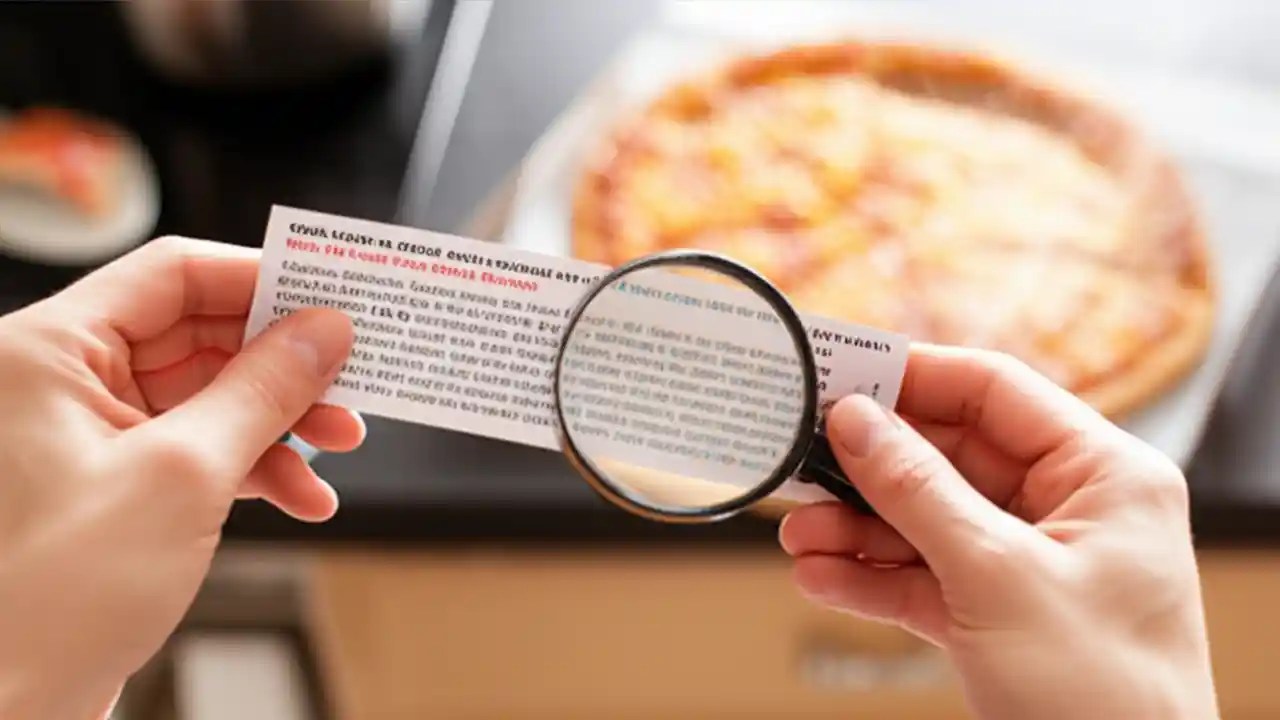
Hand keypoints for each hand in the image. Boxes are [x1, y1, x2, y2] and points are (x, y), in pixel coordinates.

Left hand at [0, 237, 360, 719]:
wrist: (7, 706)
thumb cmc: (53, 595)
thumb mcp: (184, 475)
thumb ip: (263, 390)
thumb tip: (325, 332)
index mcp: (47, 350)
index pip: (171, 275)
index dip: (260, 279)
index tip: (331, 297)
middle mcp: (61, 380)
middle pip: (198, 335)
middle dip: (282, 365)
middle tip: (349, 380)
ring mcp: (86, 434)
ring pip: (207, 395)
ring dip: (279, 421)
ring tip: (340, 446)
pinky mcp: (112, 481)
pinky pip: (197, 447)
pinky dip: (254, 467)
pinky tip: (302, 496)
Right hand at [779, 345, 1217, 719]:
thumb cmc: (1105, 697)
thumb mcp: (999, 578)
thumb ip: (918, 492)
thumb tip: (855, 421)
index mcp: (1103, 475)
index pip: (994, 393)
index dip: (912, 378)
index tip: (840, 375)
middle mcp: (1069, 509)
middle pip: (948, 457)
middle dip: (870, 469)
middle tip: (801, 459)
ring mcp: (1030, 563)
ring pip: (926, 520)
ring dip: (859, 528)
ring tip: (799, 535)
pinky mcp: (997, 615)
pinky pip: (923, 576)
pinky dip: (873, 577)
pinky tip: (823, 576)